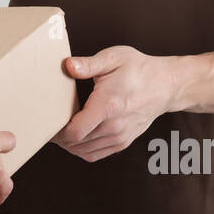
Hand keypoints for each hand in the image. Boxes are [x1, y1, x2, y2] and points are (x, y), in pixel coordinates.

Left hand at [52, 46, 180, 161]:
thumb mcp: (113, 58)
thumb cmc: (138, 69)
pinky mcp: (123, 142)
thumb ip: (88, 64)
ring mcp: (120, 136)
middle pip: (76, 144)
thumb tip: (68, 66)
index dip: (57, 132)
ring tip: (60, 131)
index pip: (75, 132)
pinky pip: (96, 154)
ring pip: (84, 152)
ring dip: (69, 145)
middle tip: (48, 126)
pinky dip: (82, 150)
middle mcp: (114, 126)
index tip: (48, 123)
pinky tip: (76, 138)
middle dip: (59, 137)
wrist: (166, 85)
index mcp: (108, 105)